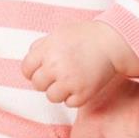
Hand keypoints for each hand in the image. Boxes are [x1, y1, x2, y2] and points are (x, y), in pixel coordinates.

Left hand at [23, 21, 138, 107]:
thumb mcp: (58, 34)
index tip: (43, 70)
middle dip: (46, 81)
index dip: (33, 71)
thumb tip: (30, 61)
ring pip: (52, 97)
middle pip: (37, 85)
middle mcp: (55, 66)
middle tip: (59, 75)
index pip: (26, 70)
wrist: (111, 43)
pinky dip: (75, 97)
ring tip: (71, 81)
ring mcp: (69, 81)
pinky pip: (69, 103)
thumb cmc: (85, 37)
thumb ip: (41, 47)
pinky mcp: (83, 93)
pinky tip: (82, 85)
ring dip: (60, 92)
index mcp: (46, 51)